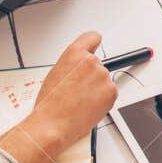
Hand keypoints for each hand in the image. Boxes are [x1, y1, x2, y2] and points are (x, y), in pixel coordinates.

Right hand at [0, 32, 118, 162]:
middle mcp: (91, 61)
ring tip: (80, 101)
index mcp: (74, 54)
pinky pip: (110, 93)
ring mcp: (103, 76)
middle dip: (91, 76)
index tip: (95, 46)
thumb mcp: (55, 74)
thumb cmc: (49, 103)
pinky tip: (88, 107)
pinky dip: (103, 100)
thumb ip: (72, 65)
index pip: (92, 37)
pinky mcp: (112, 91)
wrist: (52, 124)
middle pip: (98, 64)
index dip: (93, 44)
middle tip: (78, 91)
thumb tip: (78, 69)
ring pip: (104, 81)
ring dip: (97, 89)